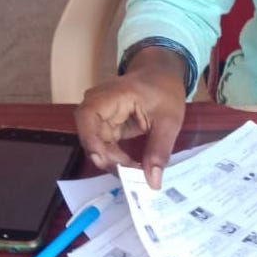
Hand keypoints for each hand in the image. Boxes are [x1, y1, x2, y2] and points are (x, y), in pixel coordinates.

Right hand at [74, 48, 187, 189]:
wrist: (162, 74)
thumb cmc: (165, 90)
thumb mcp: (169, 120)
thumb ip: (159, 149)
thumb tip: (153, 181)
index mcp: (112, 95)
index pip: (88, 116)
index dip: (90, 140)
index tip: (103, 161)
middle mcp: (98, 104)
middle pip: (90, 135)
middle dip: (107, 159)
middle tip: (129, 177)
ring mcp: (100, 115)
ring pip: (97, 144)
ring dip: (113, 161)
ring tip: (134, 174)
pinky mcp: (105, 125)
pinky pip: (105, 145)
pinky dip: (116, 158)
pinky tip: (131, 167)